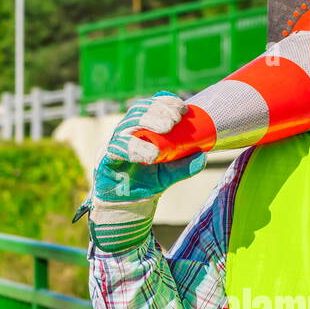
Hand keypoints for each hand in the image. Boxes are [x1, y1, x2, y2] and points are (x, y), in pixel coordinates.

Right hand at [72, 90, 205, 222]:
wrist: (126, 205)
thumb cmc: (146, 181)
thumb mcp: (169, 173)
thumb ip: (184, 166)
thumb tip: (203, 156)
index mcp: (140, 129)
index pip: (150, 107)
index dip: (165, 103)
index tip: (183, 108)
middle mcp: (126, 133)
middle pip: (138, 112)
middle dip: (157, 111)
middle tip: (175, 119)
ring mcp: (114, 144)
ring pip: (127, 127)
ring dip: (147, 124)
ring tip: (166, 129)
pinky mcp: (106, 159)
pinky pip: (116, 149)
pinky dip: (134, 149)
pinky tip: (151, 154)